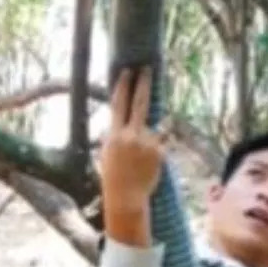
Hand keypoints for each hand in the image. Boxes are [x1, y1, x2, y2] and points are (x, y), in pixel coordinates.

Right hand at [99, 67, 165, 213]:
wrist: (127, 197)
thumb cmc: (113, 174)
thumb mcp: (106, 151)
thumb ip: (115, 134)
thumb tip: (121, 120)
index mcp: (115, 134)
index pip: (119, 103)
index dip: (123, 86)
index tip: (128, 71)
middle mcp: (132, 135)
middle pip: (140, 103)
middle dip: (143, 85)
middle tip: (146, 69)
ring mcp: (148, 143)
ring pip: (151, 129)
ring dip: (146, 139)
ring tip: (138, 159)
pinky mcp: (161, 152)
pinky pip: (159, 144)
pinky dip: (154, 151)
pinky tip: (147, 165)